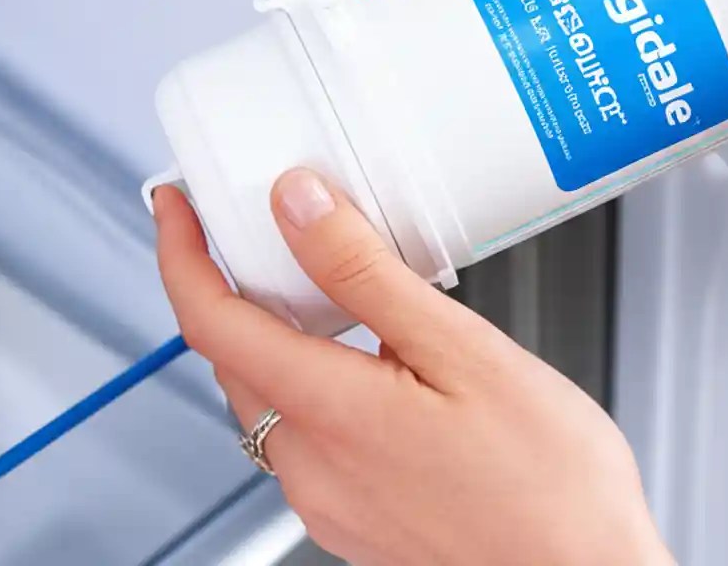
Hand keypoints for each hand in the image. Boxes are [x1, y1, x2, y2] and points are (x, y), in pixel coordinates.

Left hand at [153, 171, 671, 564]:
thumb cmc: (550, 485)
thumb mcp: (464, 352)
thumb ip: (367, 276)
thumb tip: (300, 208)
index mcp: (332, 414)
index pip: (209, 320)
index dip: (181, 252)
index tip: (177, 205)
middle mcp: (312, 469)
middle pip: (234, 358)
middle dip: (233, 287)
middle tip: (266, 231)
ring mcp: (330, 503)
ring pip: (270, 399)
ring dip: (277, 338)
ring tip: (332, 292)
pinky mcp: (354, 522)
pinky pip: (306, 440)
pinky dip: (314, 387)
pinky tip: (372, 369)